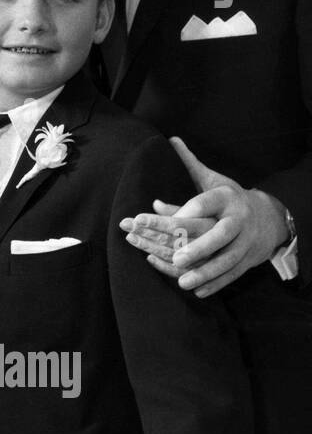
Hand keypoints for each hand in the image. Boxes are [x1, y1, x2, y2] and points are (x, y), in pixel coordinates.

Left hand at [118, 138, 287, 295]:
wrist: (269, 216)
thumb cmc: (230, 197)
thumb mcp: (213, 179)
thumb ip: (189, 165)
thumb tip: (169, 141)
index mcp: (226, 197)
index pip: (205, 202)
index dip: (186, 210)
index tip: (165, 218)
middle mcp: (237, 219)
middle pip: (219, 234)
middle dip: (199, 247)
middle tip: (177, 258)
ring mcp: (245, 242)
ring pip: (227, 260)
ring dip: (205, 273)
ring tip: (182, 283)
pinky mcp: (248, 259)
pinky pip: (232, 274)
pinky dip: (215, 284)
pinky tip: (197, 292)